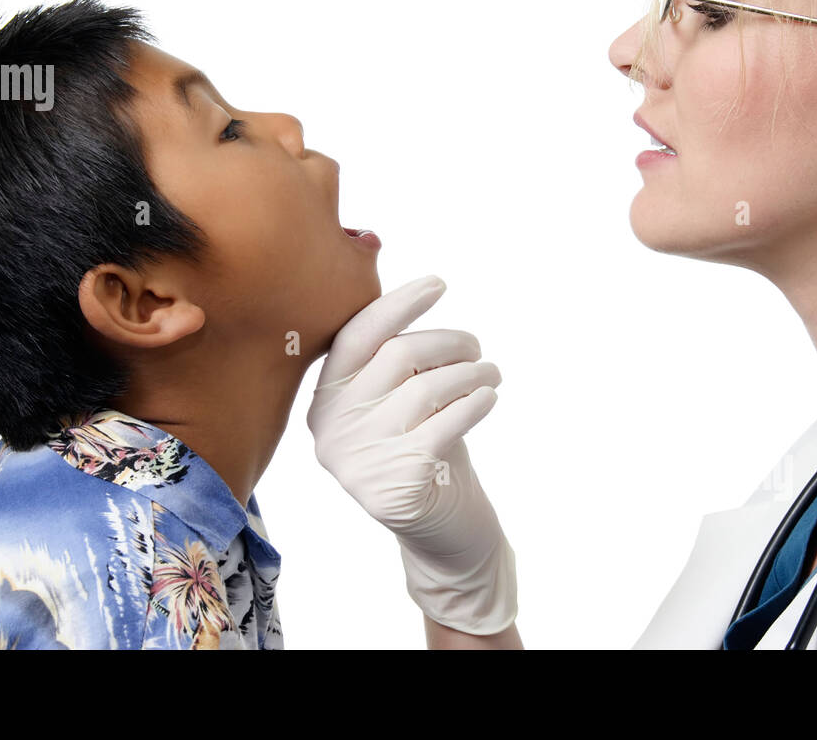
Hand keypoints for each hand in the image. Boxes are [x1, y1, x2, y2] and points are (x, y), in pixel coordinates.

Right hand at [306, 275, 516, 635]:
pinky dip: (475, 403)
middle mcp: (332, 430)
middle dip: (449, 341)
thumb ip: (393, 360)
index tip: (438, 283)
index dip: (396, 304)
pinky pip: (446, 424)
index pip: (354, 336)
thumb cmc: (424, 451)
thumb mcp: (398, 402)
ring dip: (471, 372)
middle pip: (398, 354)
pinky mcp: (394, 487)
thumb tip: (412, 294)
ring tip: (491, 374)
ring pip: (426, 386)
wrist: (443, 533)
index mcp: (325, 401)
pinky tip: (488, 398)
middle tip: (477, 349)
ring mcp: (359, 461)